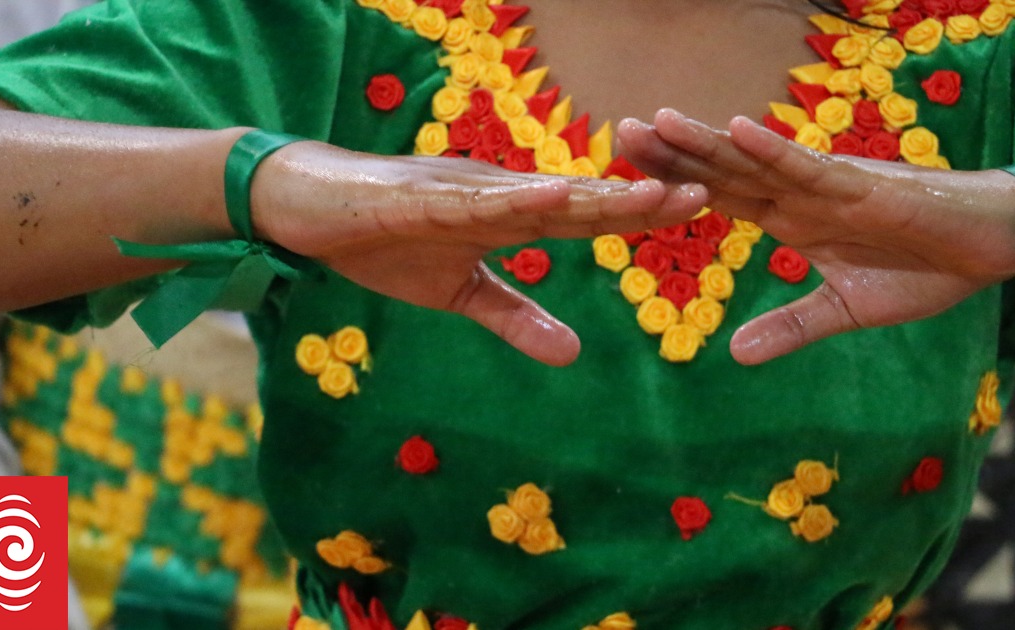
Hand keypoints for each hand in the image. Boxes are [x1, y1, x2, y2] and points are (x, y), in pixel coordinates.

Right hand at [253, 142, 706, 365]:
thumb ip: (514, 317)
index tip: (697, 209)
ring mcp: (463, 191)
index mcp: (510, 214)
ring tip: (651, 196)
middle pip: (577, 198)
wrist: (309, 208)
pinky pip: (474, 202)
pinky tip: (551, 198)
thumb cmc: (386, 239)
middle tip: (705, 193)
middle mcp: (498, 193)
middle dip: (639, 199)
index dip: (639, 213)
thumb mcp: (458, 293)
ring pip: (538, 194)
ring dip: (594, 195)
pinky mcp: (422, 197)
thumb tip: (572, 356)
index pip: (585, 214)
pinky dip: (514, 200)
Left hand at [617, 109, 1014, 364]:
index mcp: (791, 219)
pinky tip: (737, 132)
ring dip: (707, 142)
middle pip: (724, 170)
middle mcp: (800, 195)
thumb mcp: (845, 310)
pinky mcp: (865, 188)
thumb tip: (733, 354)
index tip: (621, 176)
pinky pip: (812, 167)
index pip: (720, 195)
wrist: (993, 248)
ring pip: (757, 161)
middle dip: (671, 153)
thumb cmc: (925, 267)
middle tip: (616, 131)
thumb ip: (790, 326)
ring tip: (658, 121)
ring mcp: (830, 187)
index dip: (673, 184)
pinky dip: (775, 151)